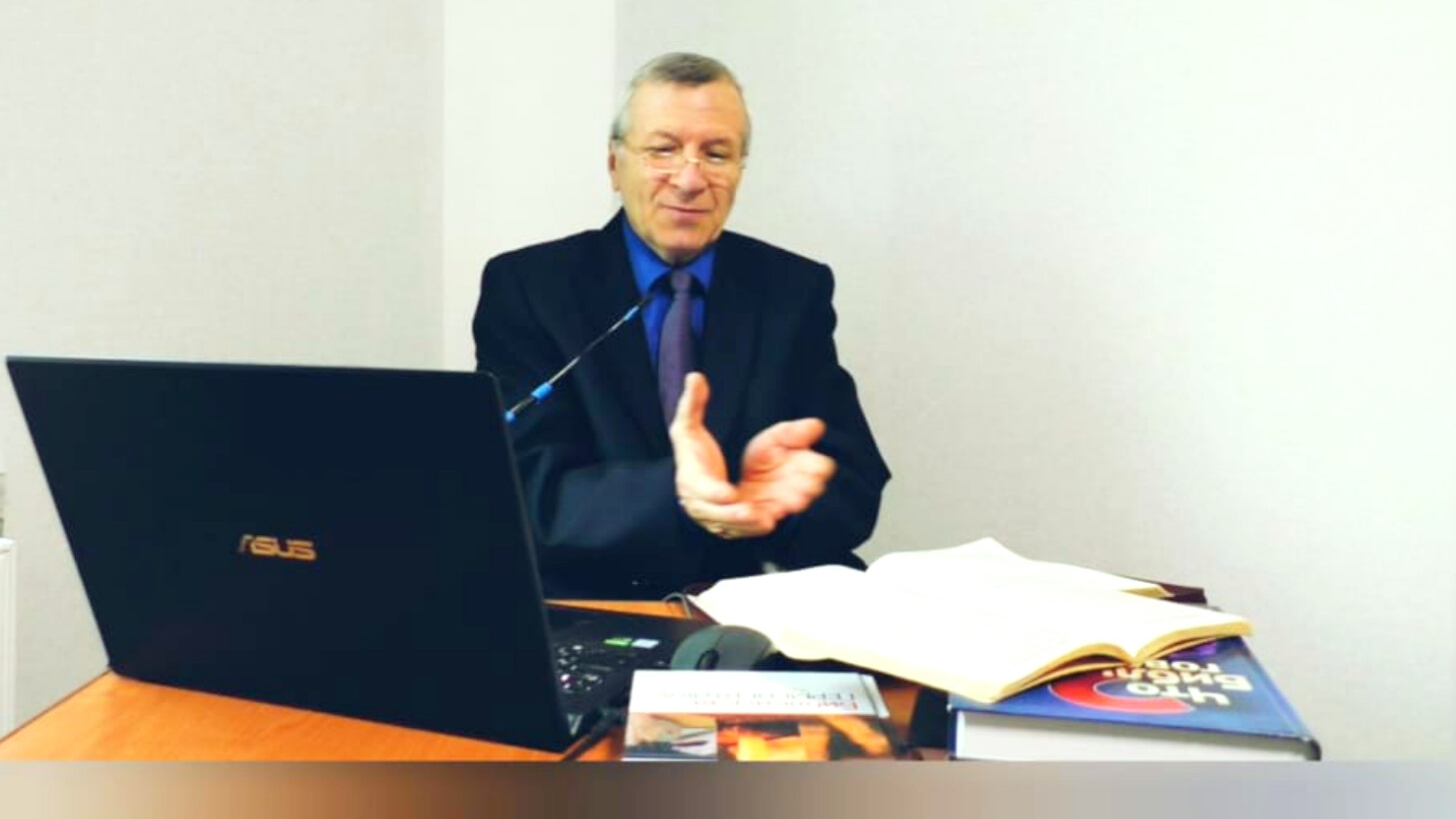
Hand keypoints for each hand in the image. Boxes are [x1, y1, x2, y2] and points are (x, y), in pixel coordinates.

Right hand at [669, 373, 835, 539]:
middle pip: (718, 514)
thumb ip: (691, 406)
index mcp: (691, 480)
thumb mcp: (687, 429)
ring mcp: (717, 519)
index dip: (714, 492)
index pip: (701, 488)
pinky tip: (773, 522)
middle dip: (736, 515)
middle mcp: (703, 505)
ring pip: (733, 527)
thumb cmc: (692, 456)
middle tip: (753, 512)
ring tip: (768, 520)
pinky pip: (744, 531)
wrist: (693, 487)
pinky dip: (757, 528)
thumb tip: (694, 377)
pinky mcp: (732, 526)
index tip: (728, 493)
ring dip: (750, 524)